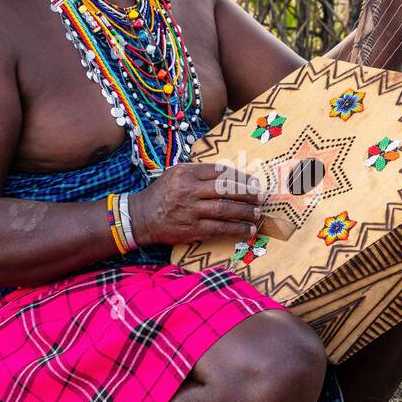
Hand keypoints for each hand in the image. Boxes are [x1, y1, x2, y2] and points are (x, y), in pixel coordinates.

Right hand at [128, 163, 266, 246]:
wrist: (141, 217)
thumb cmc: (162, 194)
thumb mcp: (176, 174)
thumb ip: (199, 173)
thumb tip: (229, 175)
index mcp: (186, 172)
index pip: (220, 172)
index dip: (240, 177)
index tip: (253, 182)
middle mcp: (189, 189)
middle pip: (225, 188)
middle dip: (247, 192)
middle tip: (261, 196)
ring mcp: (191, 210)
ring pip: (224, 208)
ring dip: (245, 211)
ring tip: (257, 213)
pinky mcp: (192, 228)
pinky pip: (219, 228)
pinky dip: (236, 229)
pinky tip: (248, 229)